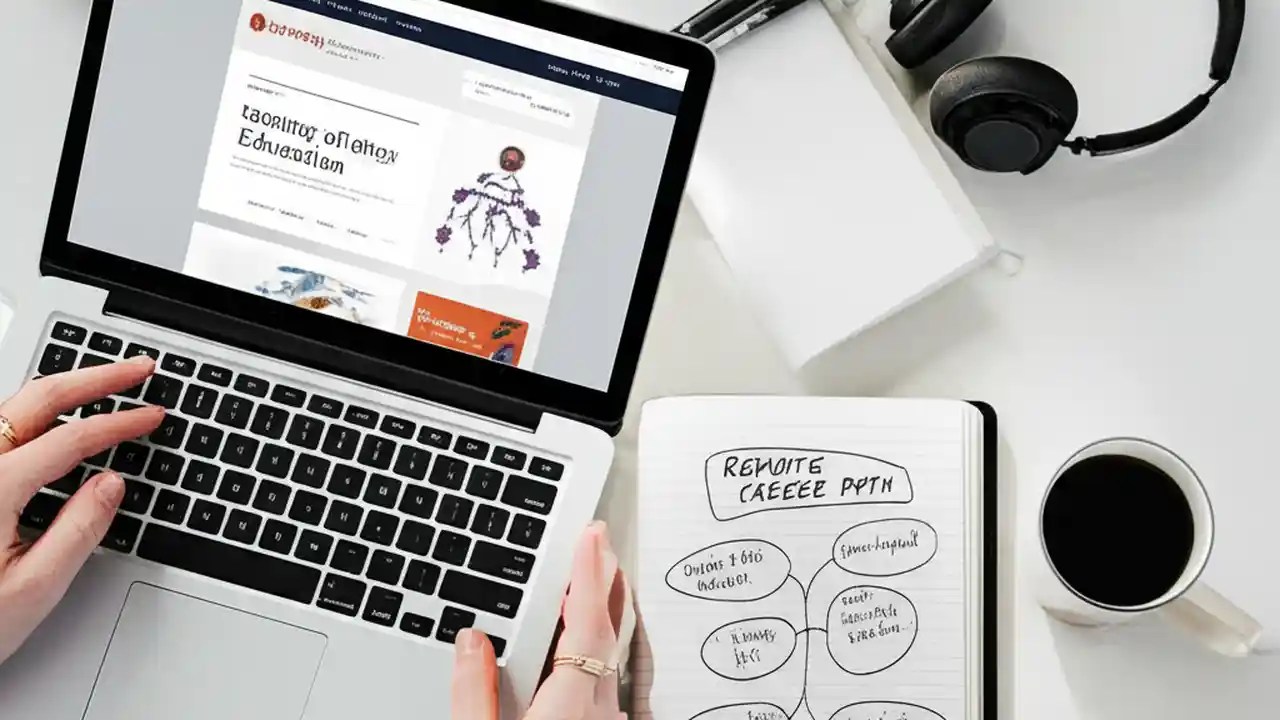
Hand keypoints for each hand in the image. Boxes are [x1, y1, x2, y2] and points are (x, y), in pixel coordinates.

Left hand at [0, 357, 163, 662]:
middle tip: (138, 369)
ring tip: (108, 383)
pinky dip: (40, 411)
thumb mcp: (32, 590)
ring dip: (67, 388)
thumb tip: (111, 486)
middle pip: (38, 399)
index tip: (151, 417)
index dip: (118, 423)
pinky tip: (61, 417)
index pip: (70, 439)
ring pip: (16, 406)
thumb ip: (78, 532)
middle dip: (97, 378)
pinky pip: (3, 428)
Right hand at [453, 522, 626, 719]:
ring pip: (610, 656)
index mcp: (567, 711)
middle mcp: (597, 715)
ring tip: (593, 576)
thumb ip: (474, 693)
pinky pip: (606, 678)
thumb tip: (471, 641)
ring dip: (602, 613)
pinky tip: (585, 639)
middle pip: (606, 635)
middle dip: (601, 582)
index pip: (585, 629)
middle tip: (596, 541)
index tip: (590, 539)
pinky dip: (597, 645)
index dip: (588, 577)